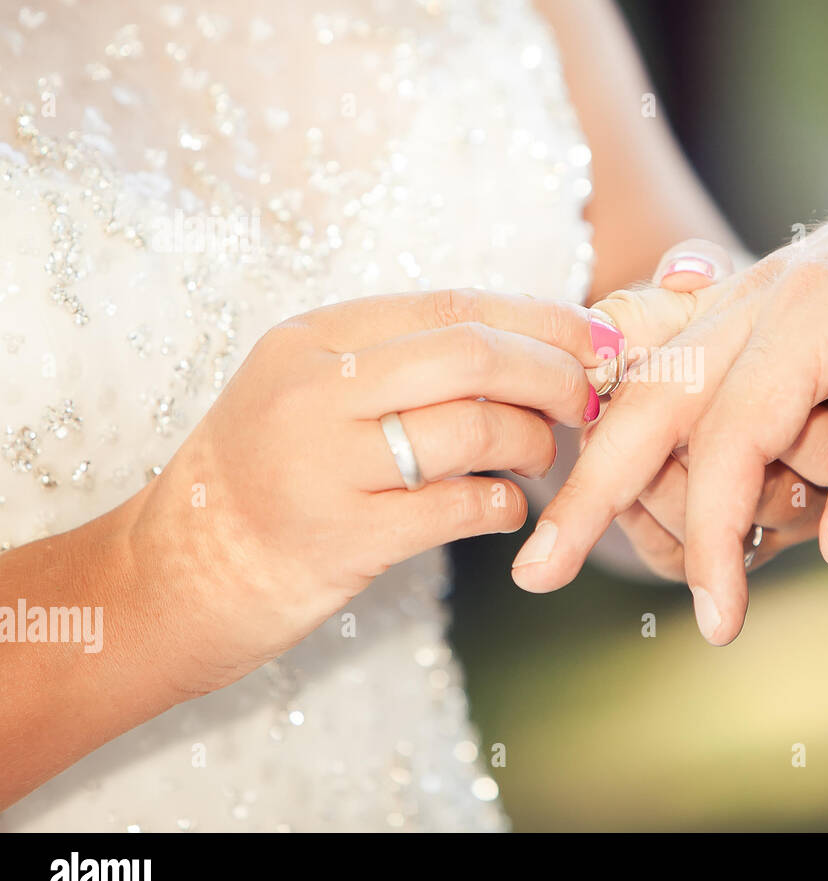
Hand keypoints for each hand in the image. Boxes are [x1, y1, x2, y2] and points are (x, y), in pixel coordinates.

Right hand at [122, 289, 613, 695]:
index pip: (451, 305)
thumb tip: (526, 343)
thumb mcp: (309, 393)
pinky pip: (459, 506)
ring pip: (472, 428)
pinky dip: (504, 504)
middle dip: (552, 373)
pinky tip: (506, 507)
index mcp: (311, 340)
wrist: (179, 575)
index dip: (540, 318)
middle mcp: (311, 391)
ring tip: (542, 457)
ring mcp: (323, 465)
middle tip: (588, 398)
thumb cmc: (267, 476)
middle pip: (472, 355)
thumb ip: (396, 361)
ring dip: (534, 442)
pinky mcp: (341, 539)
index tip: (596, 337)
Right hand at [511, 155, 827, 642]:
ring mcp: (730, 300)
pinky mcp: (725, 315)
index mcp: (815, 309)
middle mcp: (753, 297)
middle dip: (589, 493)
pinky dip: (642, 423)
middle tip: (538, 574)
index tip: (717, 619)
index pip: (732, 436)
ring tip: (681, 524)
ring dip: (632, 466)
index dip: (715, 535)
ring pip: (638, 386)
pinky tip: (661, 463)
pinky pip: (658, 369)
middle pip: (644, 402)